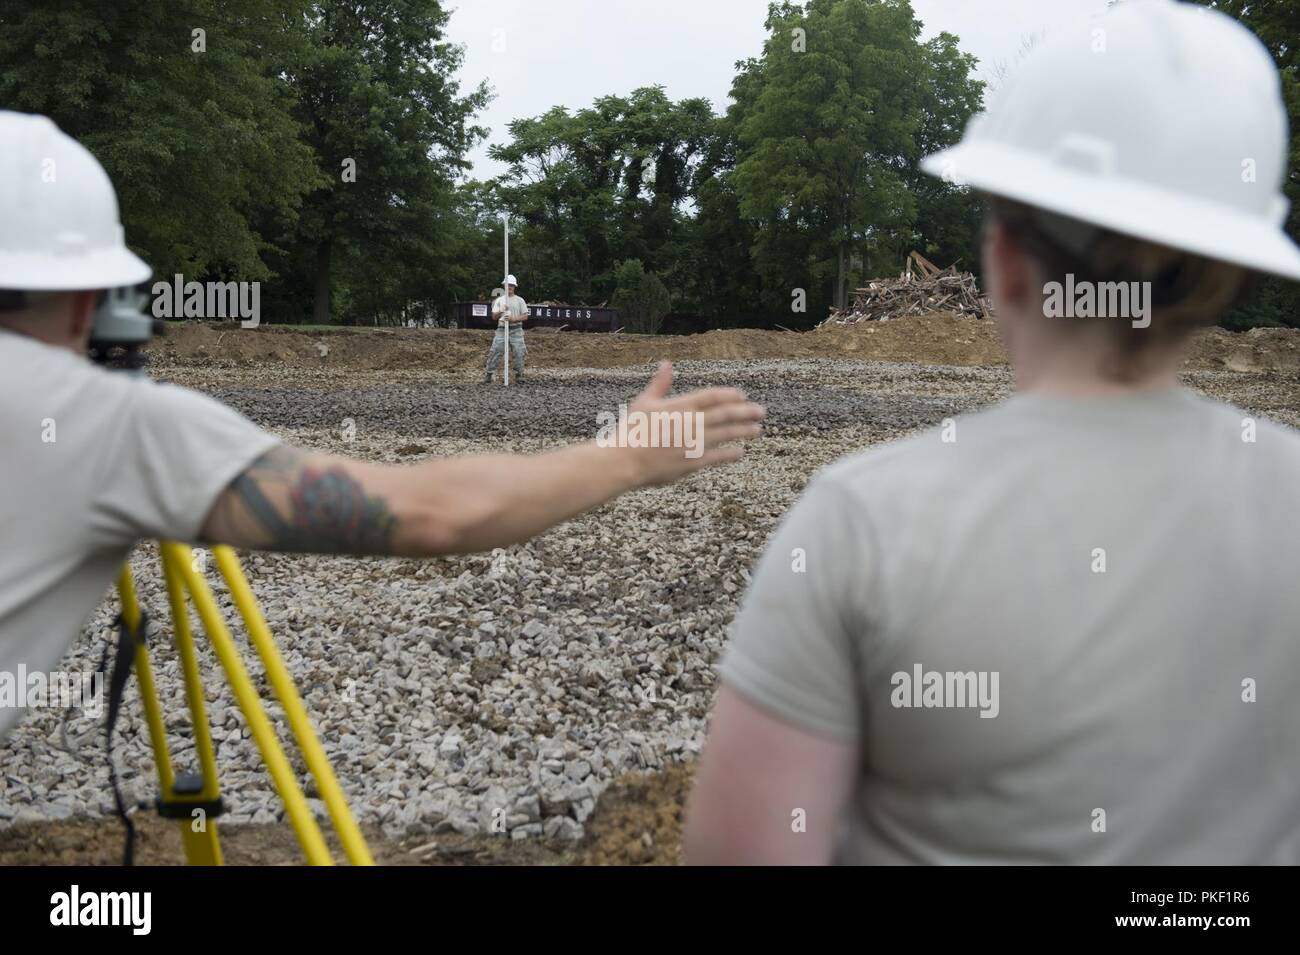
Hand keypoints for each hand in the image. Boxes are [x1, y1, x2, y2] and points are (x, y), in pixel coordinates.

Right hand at [621, 361, 764, 486]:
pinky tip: (740, 452)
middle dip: (746, 412)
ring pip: (726, 434)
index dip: (730, 395)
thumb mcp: (644, 402)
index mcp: (680, 406)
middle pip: (726, 414)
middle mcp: (691, 422)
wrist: (624, 460)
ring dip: (744, 431)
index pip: (712, 396)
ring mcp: (693, 443)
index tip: (742, 395)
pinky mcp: (692, 462)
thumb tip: (666, 363)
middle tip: (761, 411)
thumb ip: (659, 383)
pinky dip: (730, 454)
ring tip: (757, 429)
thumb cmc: (631, 430)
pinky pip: (717, 457)